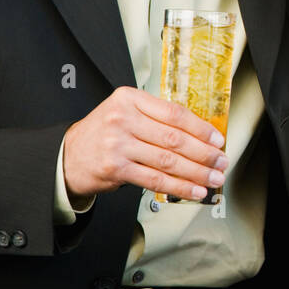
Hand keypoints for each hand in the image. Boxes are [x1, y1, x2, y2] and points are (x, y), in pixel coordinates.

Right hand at [62, 87, 228, 201]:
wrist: (68, 156)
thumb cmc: (104, 133)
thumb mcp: (126, 113)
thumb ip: (156, 118)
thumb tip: (200, 134)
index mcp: (130, 99)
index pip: (174, 113)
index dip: (201, 128)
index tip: (217, 139)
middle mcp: (123, 119)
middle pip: (174, 138)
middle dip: (204, 153)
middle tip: (221, 161)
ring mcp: (118, 144)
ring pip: (168, 160)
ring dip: (196, 172)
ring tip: (213, 178)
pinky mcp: (115, 169)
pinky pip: (154, 179)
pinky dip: (178, 187)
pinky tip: (194, 190)